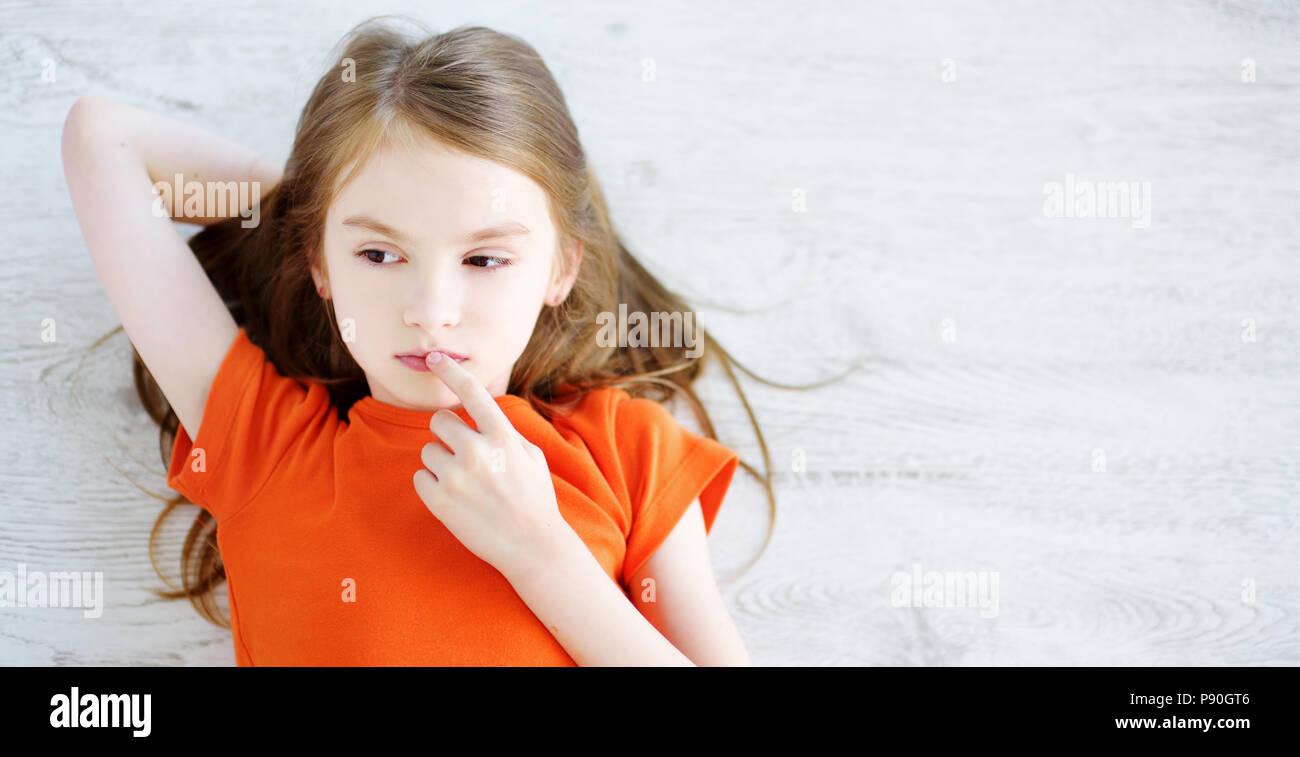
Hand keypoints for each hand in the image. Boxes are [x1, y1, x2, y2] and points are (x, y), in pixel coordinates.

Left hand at [411, 351, 572, 578]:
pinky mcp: (439, 500)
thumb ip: (504, 432)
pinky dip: (432, 488)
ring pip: (428, 452)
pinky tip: (456, 502)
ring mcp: (456, 476)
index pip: (472, 392)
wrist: (532, 546)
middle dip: (447, 435)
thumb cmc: (534, 499)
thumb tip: (480, 414)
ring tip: (467, 487)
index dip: (451, 370)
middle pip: (439, 421)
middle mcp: (477, 451)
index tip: (435, 357)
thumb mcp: (531, 456)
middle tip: (464, 456)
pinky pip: (420, 478)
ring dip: (441, 465)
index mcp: (502, 437)